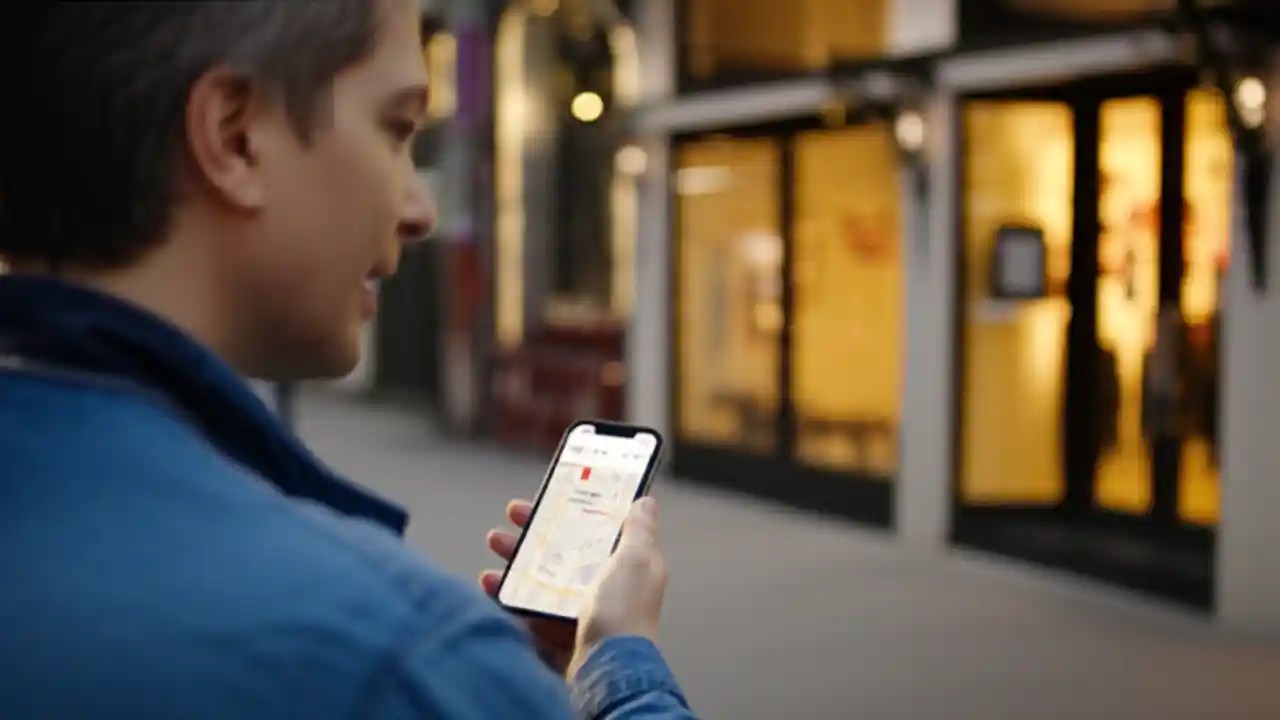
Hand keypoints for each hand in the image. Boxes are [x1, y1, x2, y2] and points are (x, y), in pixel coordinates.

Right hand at [480, 497, 669, 679]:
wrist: (608, 671)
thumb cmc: (624, 612)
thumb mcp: (636, 560)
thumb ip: (639, 530)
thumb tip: (646, 502)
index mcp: (628, 567)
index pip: (598, 531)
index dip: (574, 512)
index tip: (549, 499)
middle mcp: (607, 589)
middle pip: (565, 553)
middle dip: (536, 533)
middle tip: (511, 518)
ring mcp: (583, 614)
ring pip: (544, 581)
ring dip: (517, 562)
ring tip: (495, 546)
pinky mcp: (562, 636)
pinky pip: (531, 612)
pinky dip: (511, 598)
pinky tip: (492, 586)